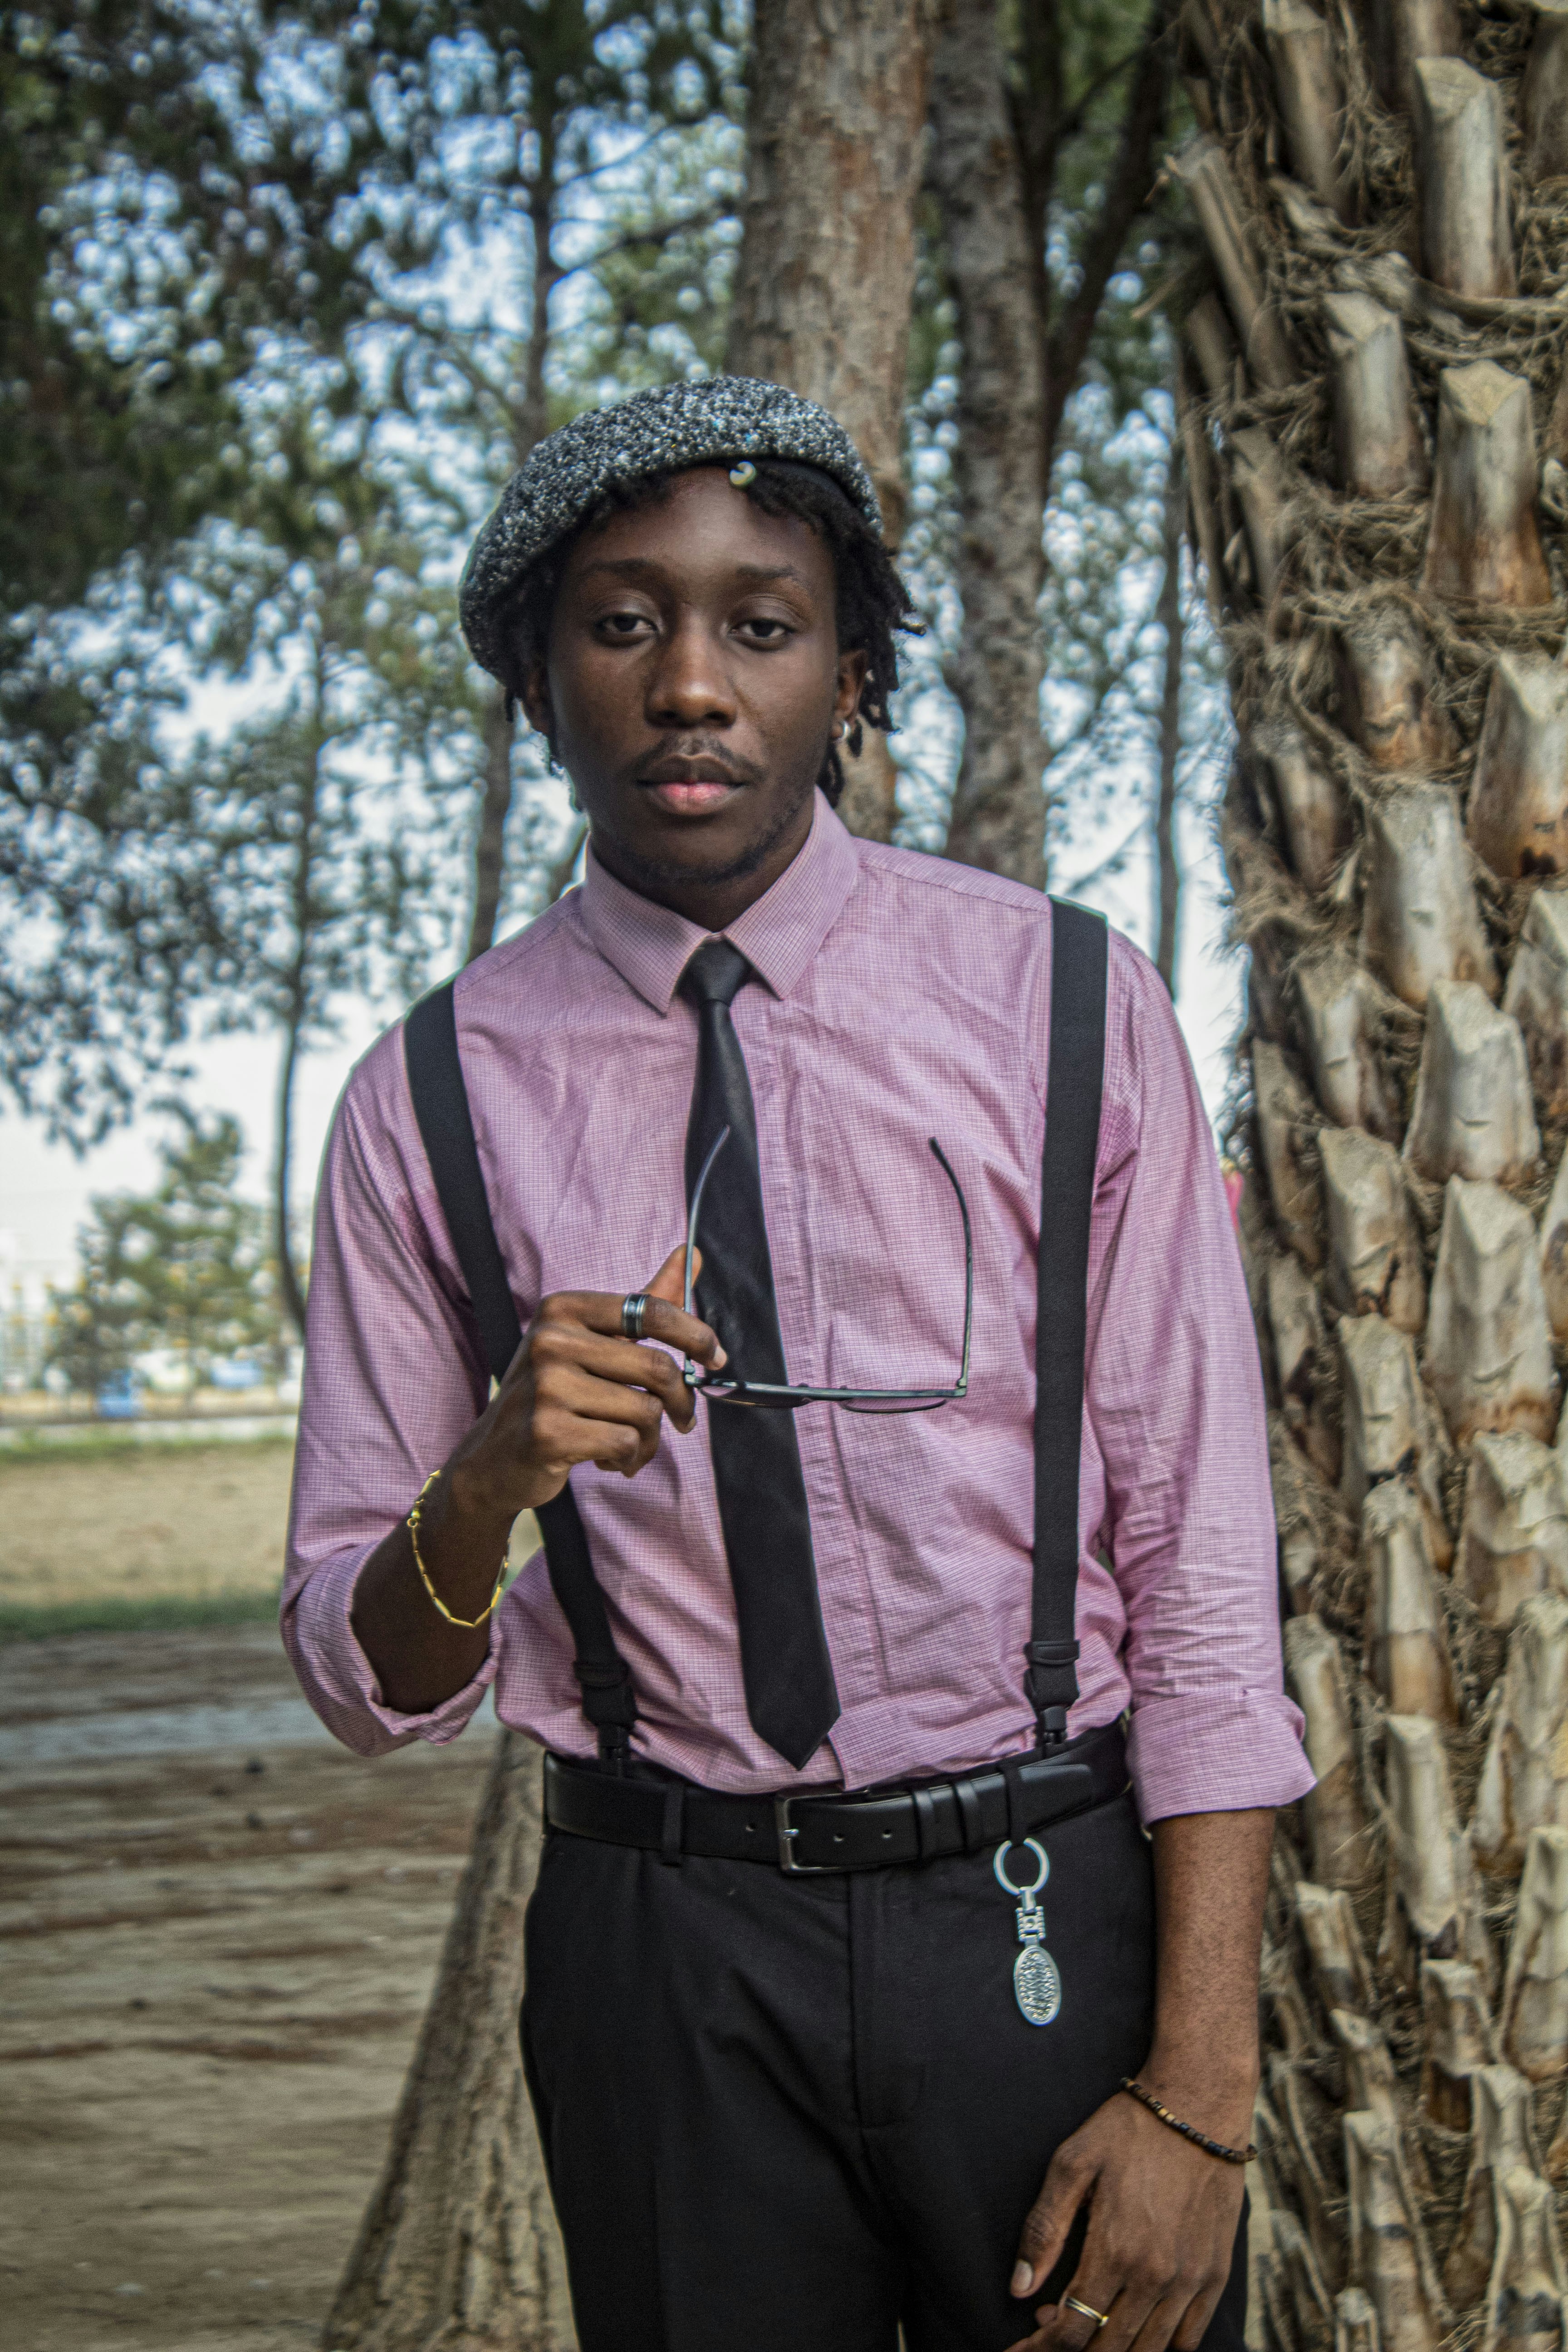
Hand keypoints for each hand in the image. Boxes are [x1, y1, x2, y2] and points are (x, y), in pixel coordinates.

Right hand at [445, 1243, 725, 1521]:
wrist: (494, 1458)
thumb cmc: (554, 1394)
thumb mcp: (591, 1341)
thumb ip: (644, 1302)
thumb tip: (692, 1252)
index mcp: (563, 1308)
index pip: (652, 1310)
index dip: (696, 1336)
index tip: (716, 1359)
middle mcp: (550, 1339)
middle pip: (657, 1368)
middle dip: (681, 1402)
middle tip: (682, 1420)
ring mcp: (546, 1386)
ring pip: (645, 1412)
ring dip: (649, 1439)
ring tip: (629, 1445)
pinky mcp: (548, 1432)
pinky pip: (625, 1443)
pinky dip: (630, 1459)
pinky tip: (609, 1461)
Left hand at [1004, 2088, 1246, 2351]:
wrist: (1199, 2106)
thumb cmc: (1130, 2130)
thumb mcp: (1073, 2164)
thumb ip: (1044, 2229)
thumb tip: (1019, 2287)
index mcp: (1115, 2251)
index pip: (1071, 2331)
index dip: (1040, 2350)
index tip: (1019, 2351)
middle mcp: (1156, 2276)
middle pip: (1108, 2349)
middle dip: (1071, 2350)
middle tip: (1049, 2326)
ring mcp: (1191, 2280)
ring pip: (1148, 2351)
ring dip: (1112, 2349)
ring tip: (1089, 2324)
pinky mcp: (1216, 2274)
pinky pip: (1189, 2338)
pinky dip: (1159, 2345)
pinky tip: (1136, 2326)